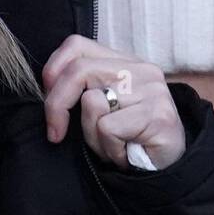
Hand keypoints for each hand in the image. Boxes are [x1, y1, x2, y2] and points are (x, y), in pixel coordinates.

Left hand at [42, 35, 185, 170]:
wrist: (165, 169)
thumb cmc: (127, 141)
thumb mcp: (99, 110)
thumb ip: (81, 91)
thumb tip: (47, 88)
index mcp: (123, 62)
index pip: (76, 46)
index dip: (53, 70)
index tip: (47, 98)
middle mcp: (139, 69)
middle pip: (78, 71)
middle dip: (57, 105)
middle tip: (56, 133)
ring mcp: (152, 89)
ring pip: (92, 103)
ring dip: (91, 136)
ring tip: (111, 145)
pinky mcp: (157, 114)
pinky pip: (108, 128)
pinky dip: (109, 149)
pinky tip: (124, 154)